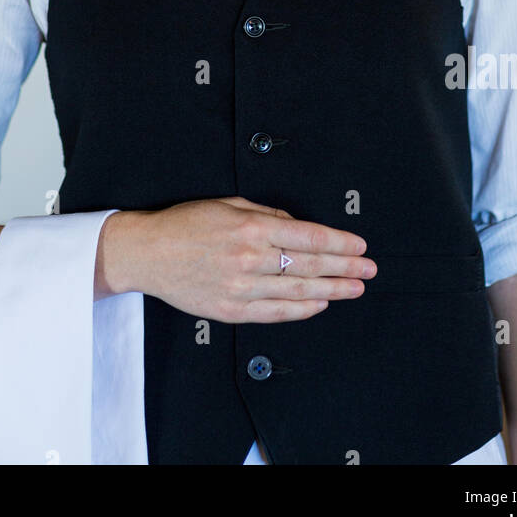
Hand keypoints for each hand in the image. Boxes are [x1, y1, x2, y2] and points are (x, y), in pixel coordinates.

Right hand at [121, 195, 375, 323]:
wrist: (147, 252)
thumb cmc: (184, 223)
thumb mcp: (227, 203)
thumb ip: (266, 214)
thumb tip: (297, 225)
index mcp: (250, 228)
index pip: (307, 237)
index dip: (339, 243)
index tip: (360, 246)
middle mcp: (249, 258)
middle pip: (309, 266)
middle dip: (345, 267)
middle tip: (369, 269)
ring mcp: (241, 287)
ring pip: (298, 293)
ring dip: (332, 291)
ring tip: (354, 289)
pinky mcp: (231, 309)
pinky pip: (275, 312)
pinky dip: (302, 310)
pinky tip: (320, 305)